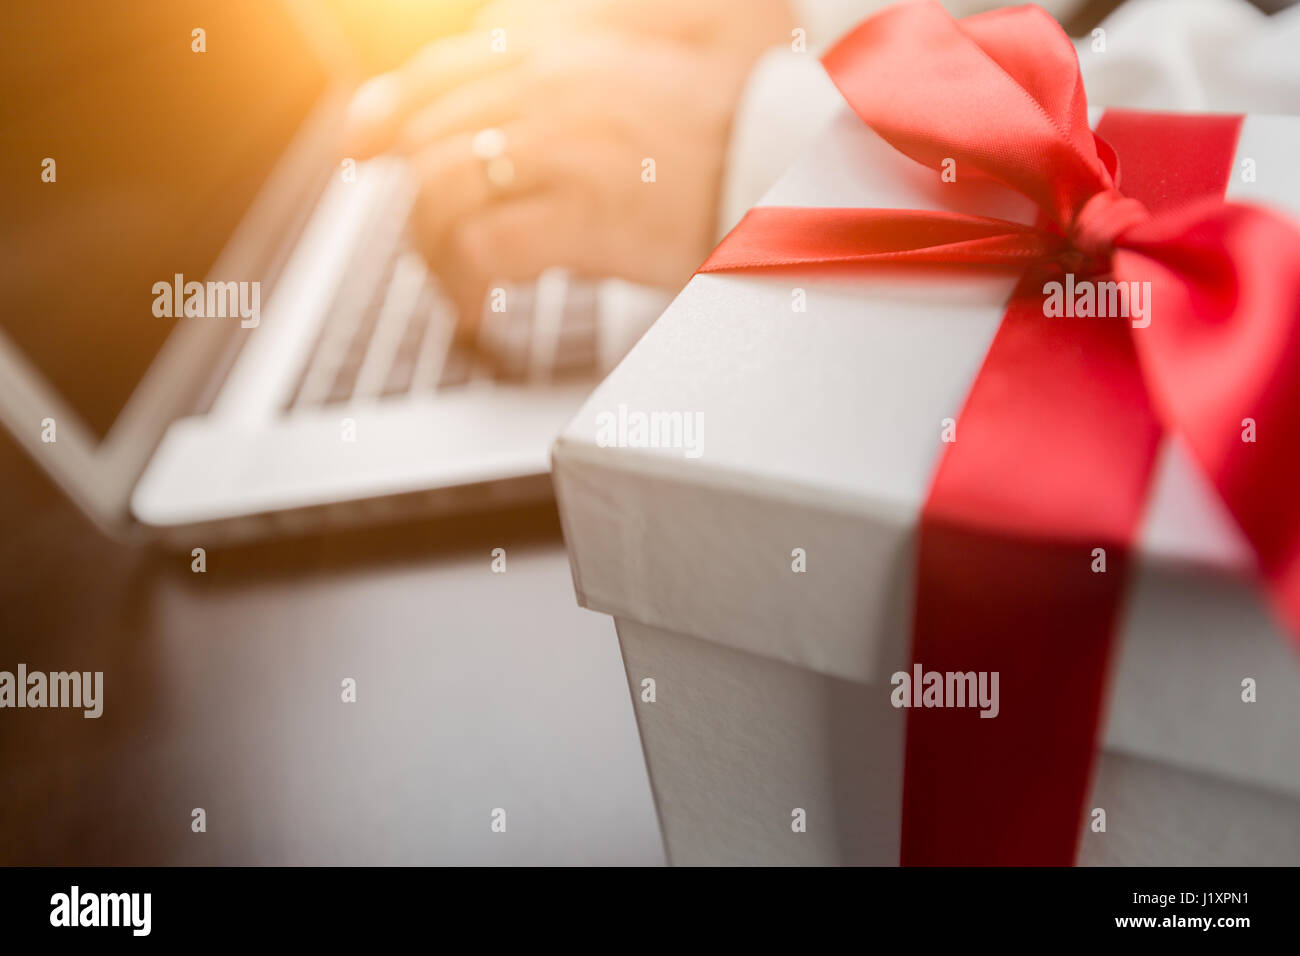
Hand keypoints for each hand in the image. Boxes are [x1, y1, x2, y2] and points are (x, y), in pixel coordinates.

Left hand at [342, 4, 791, 325]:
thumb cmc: (731, 135)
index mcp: (566, 51)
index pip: (444, 67)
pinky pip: (485, 252)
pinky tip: (482, 312)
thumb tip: (505, 97)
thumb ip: (571, 75)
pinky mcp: (584, 218)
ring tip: (457, 287)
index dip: (391, 108)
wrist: (792, 170)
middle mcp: (554, 90)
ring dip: (435, 253)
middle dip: (412, 201)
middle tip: (430, 247)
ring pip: (443, 194)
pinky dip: (468, 288)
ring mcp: (565, 151)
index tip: (366, 143)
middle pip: (430, 138)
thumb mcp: (643, 79)